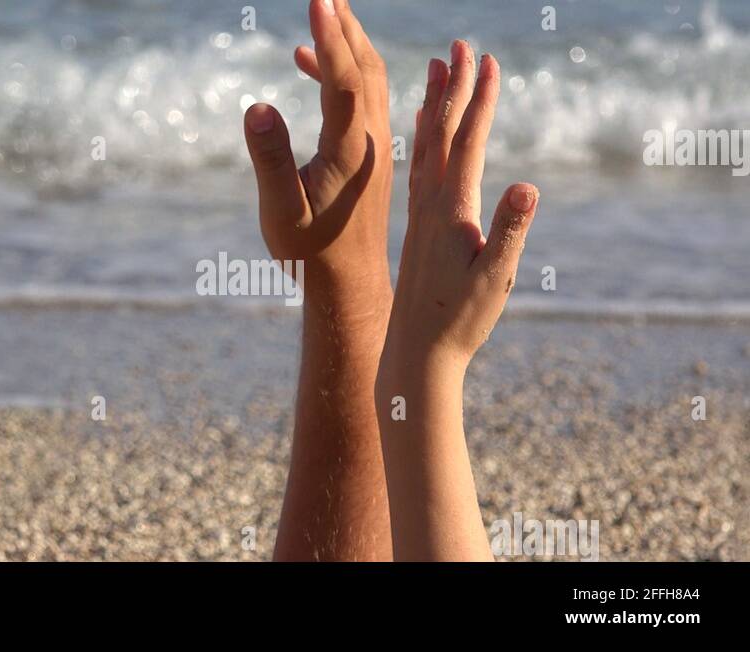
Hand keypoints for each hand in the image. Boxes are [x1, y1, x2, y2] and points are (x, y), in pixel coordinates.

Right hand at [243, 0, 391, 301]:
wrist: (348, 280)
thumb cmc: (310, 250)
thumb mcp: (281, 211)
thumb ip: (269, 159)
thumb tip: (256, 107)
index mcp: (350, 150)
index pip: (344, 80)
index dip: (331, 38)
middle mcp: (371, 141)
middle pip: (365, 67)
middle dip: (345, 24)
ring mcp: (375, 145)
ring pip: (370, 78)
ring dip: (347, 41)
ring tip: (322, 9)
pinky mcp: (370, 152)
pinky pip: (362, 97)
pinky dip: (338, 71)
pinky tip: (304, 62)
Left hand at [383, 40, 538, 372]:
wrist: (414, 351)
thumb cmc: (459, 321)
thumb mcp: (495, 279)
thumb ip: (510, 233)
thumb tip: (528, 186)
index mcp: (451, 209)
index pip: (467, 142)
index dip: (479, 99)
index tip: (487, 59)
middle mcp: (430, 203)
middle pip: (443, 132)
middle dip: (455, 86)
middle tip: (461, 43)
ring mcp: (421, 212)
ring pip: (426, 146)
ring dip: (434, 104)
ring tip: (436, 68)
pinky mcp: (418, 225)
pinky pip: (418, 168)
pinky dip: (422, 139)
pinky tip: (423, 127)